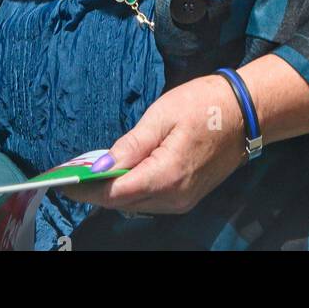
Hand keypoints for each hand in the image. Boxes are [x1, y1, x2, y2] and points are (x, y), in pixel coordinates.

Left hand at [60, 75, 245, 214]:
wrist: (248, 112)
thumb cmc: (205, 104)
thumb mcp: (163, 114)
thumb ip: (131, 144)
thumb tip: (99, 167)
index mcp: (166, 176)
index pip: (115, 192)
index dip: (86, 190)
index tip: (61, 183)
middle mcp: (174, 198)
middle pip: (123, 202)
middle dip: (96, 190)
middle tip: (72, 174)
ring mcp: (183, 200)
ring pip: (137, 203)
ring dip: (114, 190)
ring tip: (92, 172)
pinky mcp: (188, 196)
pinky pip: (152, 199)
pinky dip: (133, 189)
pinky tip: (122, 173)